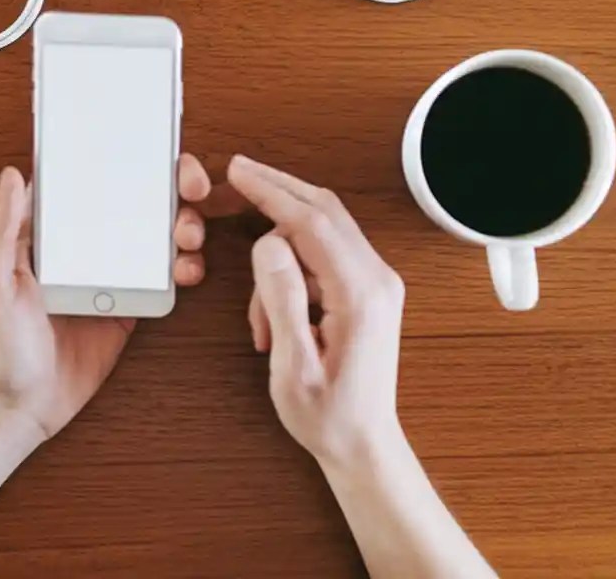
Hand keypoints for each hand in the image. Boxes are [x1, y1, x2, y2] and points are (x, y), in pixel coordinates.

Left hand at [0, 154, 213, 439]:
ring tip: (187, 237)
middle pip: (133, 205)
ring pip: (155, 238)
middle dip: (168, 189)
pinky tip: (186, 271)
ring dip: (181, 227)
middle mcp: (81, 251)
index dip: (123, 163)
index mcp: (47, 237)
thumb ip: (0, 230)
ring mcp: (108, 279)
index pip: (88, 185)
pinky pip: (162, 281)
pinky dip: (182, 270)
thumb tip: (12, 175)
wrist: (19, 408)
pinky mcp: (128, 310)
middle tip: (187, 191)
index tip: (152, 154)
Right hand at [227, 155, 405, 467]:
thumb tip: (268, 245)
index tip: (239, 172)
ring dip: (279, 254)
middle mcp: (377, 279)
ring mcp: (376, 282)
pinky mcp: (368, 290)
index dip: (271, 191)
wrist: (363, 442)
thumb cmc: (328, 415)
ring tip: (260, 321)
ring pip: (321, 232)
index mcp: (361, 295)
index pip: (312, 222)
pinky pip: (324, 256)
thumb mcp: (293, 366)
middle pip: (324, 210)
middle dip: (278, 189)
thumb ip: (282, 301)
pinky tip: (275, 318)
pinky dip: (292, 271)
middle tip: (238, 173)